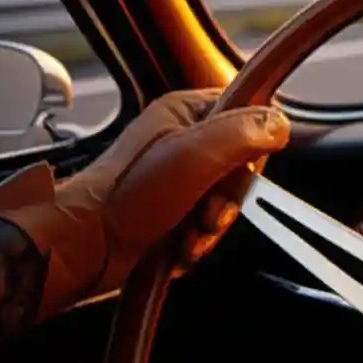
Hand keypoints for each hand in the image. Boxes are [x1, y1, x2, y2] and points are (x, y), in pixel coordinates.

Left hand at [0, 89, 289, 317]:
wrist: (82, 249)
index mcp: (186, 113)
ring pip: (225, 203)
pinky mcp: (170, 211)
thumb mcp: (193, 155)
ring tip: (187, 234)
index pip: (249, 118)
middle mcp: (182, 141)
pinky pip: (206, 227)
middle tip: (207, 211)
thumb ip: (243, 133)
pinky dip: (197, 243)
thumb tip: (280, 122)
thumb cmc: (123, 199)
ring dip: (212, 228)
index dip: (253, 150)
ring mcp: (176, 179)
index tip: (239, 171)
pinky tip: (179, 247)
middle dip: (229, 201)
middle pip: (241, 168)